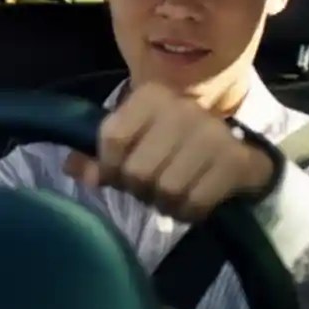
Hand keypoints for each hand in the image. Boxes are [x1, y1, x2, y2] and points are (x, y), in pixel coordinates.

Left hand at [62, 83, 275, 221]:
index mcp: (151, 96)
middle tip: (146, 189)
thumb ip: (99, 154)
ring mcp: (212, 134)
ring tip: (167, 197)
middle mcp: (182, 109)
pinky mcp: (234, 161)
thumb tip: (73, 169)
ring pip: (167, 189)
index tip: (118, 174)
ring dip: (162, 204)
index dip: (109, 167)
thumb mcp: (133, 138)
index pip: (112, 138)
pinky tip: (188, 205)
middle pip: (138, 170)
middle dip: (137, 189)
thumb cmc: (170, 141)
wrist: (235, 146)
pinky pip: (195, 202)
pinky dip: (187, 212)